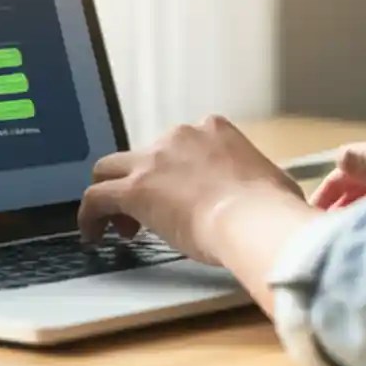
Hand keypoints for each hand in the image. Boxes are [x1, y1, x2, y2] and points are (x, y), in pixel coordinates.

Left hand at [79, 115, 311, 264]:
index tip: (183, 195)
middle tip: (151, 212)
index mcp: (214, 130)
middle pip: (144, 153)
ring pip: (110, 168)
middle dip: (144, 179)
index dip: (177, 171)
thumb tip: (273, 197)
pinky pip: (95, 197)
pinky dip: (90, 215)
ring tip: (121, 226)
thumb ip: (260, 184)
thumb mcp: (275, 182)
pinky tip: (94, 235)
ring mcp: (153, 160)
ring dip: (112, 193)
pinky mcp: (133, 189)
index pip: (183, 143)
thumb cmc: (271, 206)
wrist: (252, 217)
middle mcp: (180, 136)